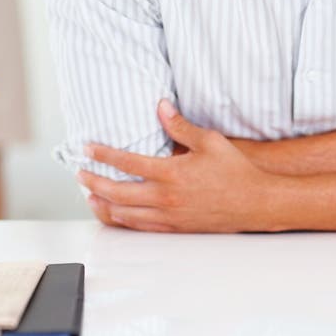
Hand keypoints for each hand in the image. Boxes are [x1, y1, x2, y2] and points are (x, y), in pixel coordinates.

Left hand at [78, 100, 281, 232]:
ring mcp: (169, 217)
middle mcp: (166, 198)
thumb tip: (160, 106)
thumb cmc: (235, 171)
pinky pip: (141, 228)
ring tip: (90, 195)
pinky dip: (122, 221)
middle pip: (117, 193)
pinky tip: (116, 214)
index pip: (127, 163)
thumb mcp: (209, 141)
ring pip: (125, 215)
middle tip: (80, 173)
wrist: (256, 203)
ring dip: (103, 205)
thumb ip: (180, 125)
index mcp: (171, 173)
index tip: (88, 149)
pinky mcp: (175, 229)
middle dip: (94, 182)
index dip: (103, 155)